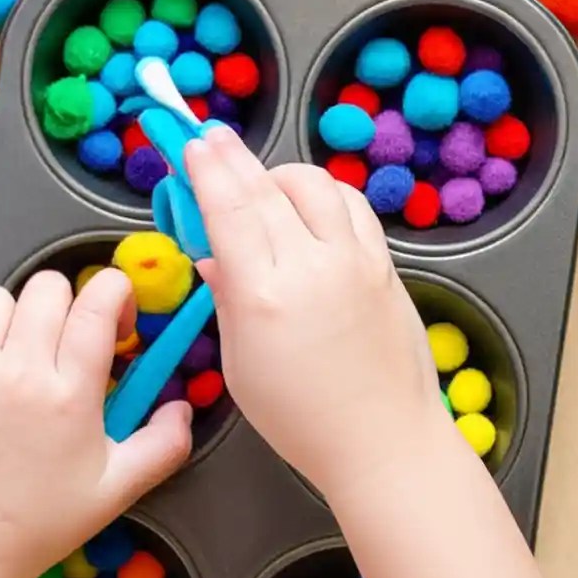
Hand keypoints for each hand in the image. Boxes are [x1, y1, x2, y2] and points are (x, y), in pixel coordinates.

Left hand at [0, 273, 193, 577]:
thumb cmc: (48, 517)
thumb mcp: (119, 488)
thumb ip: (164, 444)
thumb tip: (183, 405)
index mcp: (69, 395)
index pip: (95, 303)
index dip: (115, 292)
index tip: (117, 319)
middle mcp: (17, 372)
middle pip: (47, 287)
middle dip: (69, 303)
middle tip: (70, 340)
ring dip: (18, 314)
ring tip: (24, 348)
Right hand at [184, 127, 444, 499]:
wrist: (384, 439)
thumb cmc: (301, 418)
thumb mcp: (241, 364)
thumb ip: (226, 299)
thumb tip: (214, 257)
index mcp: (264, 296)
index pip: (231, 210)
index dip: (207, 170)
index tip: (192, 145)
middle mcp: (312, 267)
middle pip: (266, 190)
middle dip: (233, 158)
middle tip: (211, 138)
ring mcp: (355, 261)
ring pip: (316, 185)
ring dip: (281, 174)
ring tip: (262, 185)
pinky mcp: (385, 265)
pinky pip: (353, 206)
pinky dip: (326, 194)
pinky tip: (310, 205)